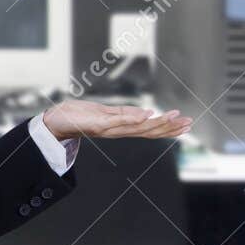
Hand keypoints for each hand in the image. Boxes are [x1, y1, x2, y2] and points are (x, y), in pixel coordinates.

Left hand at [42, 99, 192, 139]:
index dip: (168, 128)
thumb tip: (145, 113)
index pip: (149, 130)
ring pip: (138, 128)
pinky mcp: (98, 123)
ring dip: (158, 123)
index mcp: (121, 128)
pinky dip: (134, 119)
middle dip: (170, 128)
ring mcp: (109, 128)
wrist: (56, 122)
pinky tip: (147, 115)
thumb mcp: (106, 113)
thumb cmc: (79, 116)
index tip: (186, 124)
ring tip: (175, 117)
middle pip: (149, 131)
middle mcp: (117, 131)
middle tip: (189, 123)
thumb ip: (124, 115)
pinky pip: (119, 122)